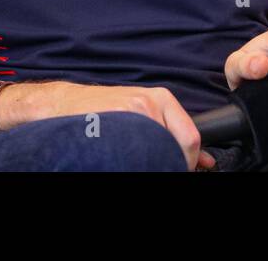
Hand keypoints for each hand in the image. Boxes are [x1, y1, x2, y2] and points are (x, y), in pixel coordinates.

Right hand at [4, 81, 210, 170]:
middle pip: (178, 146)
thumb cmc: (104, 110)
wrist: (63, 105)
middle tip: (158, 168)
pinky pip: (135, 155)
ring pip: (158, 151)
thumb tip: (204, 160)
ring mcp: (131, 113)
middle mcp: (149, 103)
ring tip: (136, 161)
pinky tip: (122, 159)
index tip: (180, 168)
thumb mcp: (142, 113)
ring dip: (152, 163)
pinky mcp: (114, 123)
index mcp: (161, 98)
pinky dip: (133, 162)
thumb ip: (172, 132)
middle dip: (171, 163)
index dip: (187, 161)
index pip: (191, 137)